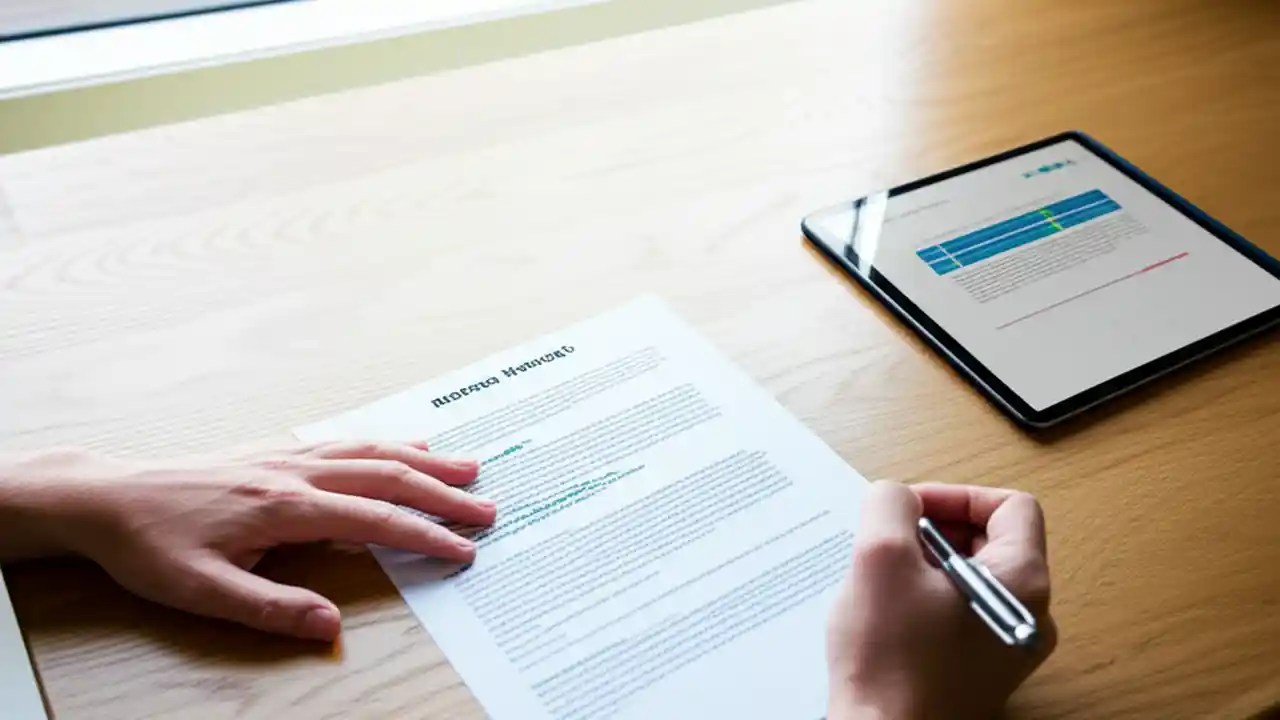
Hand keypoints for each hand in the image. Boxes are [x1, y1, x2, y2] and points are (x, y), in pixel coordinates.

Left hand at [0, 442, 494, 640]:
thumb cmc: (151, 546)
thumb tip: (330, 626)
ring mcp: (287, 456)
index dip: (424, 536)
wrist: (109, 498)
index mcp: (285, 507)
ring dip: (424, 460)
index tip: (463, 550)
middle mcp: (295, 473)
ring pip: (371, 451)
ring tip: (467, 468)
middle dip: (442, 494)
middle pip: (387, 476)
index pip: (374, 520)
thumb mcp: (202, 590)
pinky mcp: (275, 451)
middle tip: (488, 508)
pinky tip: (402, 444)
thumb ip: (271, 608)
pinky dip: (383, 442)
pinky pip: (344, 440)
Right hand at [826, 481, 1056, 719]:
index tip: (911, 510)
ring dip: (923, 564)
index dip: (957, 495)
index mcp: (1023, 582)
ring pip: (968, 575)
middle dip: (934, 530)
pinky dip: (923, 598)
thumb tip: (897, 499)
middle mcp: (1027, 614)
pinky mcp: (979, 668)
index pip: (1010, 506)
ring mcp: (1004, 644)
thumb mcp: (880, 557)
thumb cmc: (890, 661)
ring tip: (882, 581)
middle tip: (889, 543)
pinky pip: (958, 610)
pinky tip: (886, 615)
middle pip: (989, 539)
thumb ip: (891, 503)